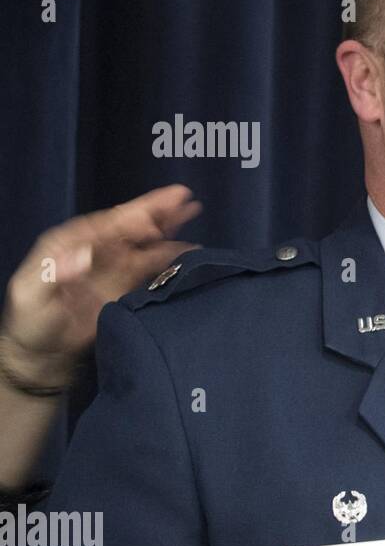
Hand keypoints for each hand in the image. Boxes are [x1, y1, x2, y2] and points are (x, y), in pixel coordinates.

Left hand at [1, 184, 201, 383]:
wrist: (45, 349)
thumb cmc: (32, 319)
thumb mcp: (32, 293)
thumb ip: (55, 272)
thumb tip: (85, 256)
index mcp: (69, 243)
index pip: (104, 225)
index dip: (128, 220)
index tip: (150, 224)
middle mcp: (95, 248)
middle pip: (127, 224)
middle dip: (154, 210)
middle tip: (181, 195)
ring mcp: (114, 265)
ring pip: (144, 239)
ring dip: (167, 225)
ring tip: (191, 209)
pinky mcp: (127, 283)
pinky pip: (152, 264)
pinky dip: (171, 254)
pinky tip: (190, 247)